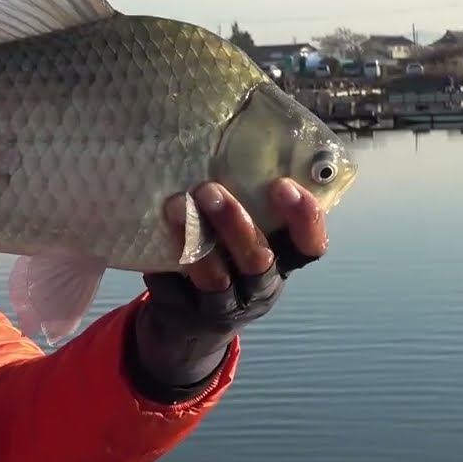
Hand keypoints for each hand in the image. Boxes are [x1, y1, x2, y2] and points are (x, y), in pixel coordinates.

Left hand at [131, 178, 328, 389]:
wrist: (190, 323)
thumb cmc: (225, 258)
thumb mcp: (244, 237)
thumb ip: (248, 205)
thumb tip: (230, 138)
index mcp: (282, 263)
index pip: (309, 247)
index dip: (304, 220)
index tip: (282, 186)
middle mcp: (259, 288)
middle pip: (258, 261)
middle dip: (236, 224)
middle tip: (210, 189)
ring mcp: (222, 306)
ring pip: (215, 279)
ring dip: (196, 240)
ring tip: (175, 204)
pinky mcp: (185, 313)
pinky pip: (173, 286)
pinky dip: (162, 260)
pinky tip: (153, 233)